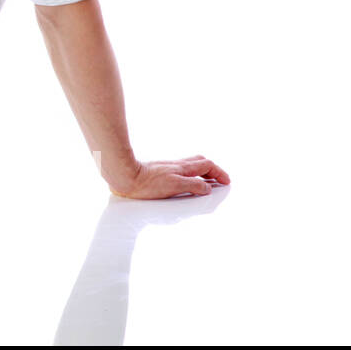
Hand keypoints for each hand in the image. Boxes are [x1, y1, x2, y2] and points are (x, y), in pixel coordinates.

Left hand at [107, 155, 229, 198]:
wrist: (123, 176)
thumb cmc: (146, 183)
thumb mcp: (174, 186)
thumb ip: (193, 185)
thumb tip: (208, 188)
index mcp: (183, 168)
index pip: (207, 165)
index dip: (219, 173)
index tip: (227, 182)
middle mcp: (176, 165)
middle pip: (200, 161)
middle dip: (213, 169)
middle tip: (220, 180)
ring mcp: (167, 167)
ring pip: (190, 163)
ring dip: (202, 170)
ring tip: (207, 179)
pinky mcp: (158, 170)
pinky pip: (179, 168)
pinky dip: (189, 172)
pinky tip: (184, 179)